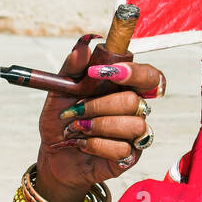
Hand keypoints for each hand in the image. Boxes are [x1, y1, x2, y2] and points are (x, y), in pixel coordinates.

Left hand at [35, 34, 166, 201]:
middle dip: (100, 105)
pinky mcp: (129, 157)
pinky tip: (82, 144)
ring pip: (133, 125)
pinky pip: (122, 148)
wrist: (52, 153)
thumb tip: (83, 44)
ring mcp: (134, 134)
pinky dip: (95, 145)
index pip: (149, 76)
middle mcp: (134, 109)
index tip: (106, 73)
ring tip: (76, 128)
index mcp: (124, 88)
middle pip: (135, 100)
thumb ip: (73, 67)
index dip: (135, 72)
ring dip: (97, 126)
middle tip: (76, 108)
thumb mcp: (60, 90)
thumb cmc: (62, 119)